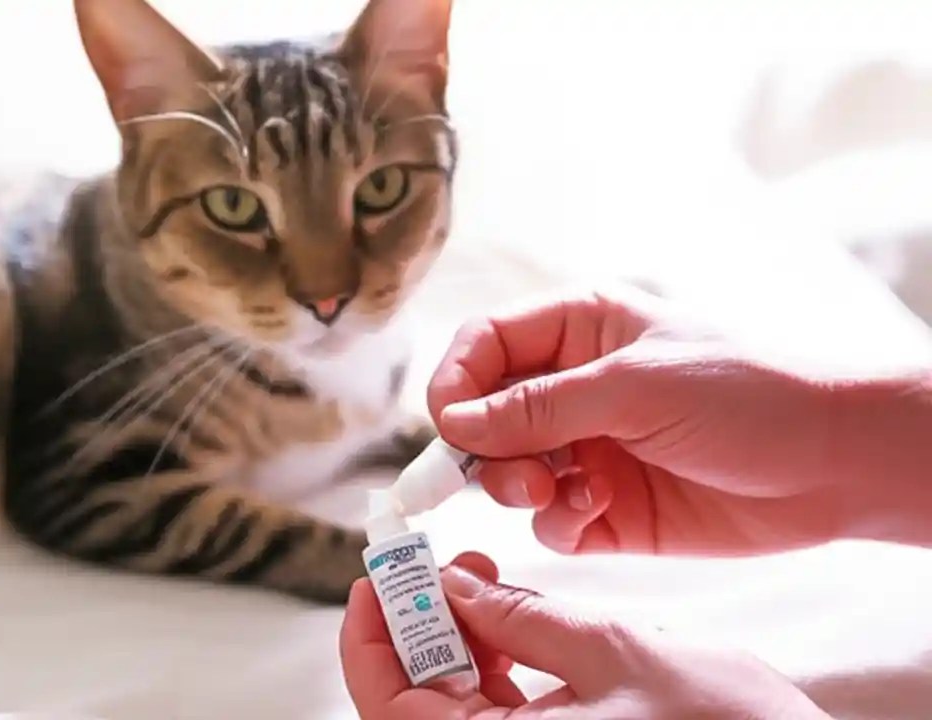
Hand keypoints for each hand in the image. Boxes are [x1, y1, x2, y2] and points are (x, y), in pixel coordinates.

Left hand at [340, 555, 829, 718]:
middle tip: (434, 563)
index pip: (389, 707)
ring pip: (455, 705)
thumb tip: (452, 587)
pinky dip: (493, 662)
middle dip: (417, 628)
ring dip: (456, 639)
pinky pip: (498, 714)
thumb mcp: (608, 652)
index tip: (374, 579)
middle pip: (417, 702)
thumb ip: (519, 618)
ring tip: (478, 575)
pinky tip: (510, 614)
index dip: (368, 640)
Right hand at [426, 285, 931, 554]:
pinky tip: (596, 515)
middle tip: (518, 475)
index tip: (450, 428)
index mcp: (580, 329)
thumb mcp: (633, 385)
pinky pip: (548, 522)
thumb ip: (537, 405)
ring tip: (560, 492)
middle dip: (485, 449)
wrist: (833, 465)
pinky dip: (556, 524)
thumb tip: (453, 424)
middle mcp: (575, 387)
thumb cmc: (746, 396)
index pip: (484, 345)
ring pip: (508, 473)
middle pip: (484, 415)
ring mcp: (589, 449)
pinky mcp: (608, 509)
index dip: (455, 383)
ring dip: (518, 487)